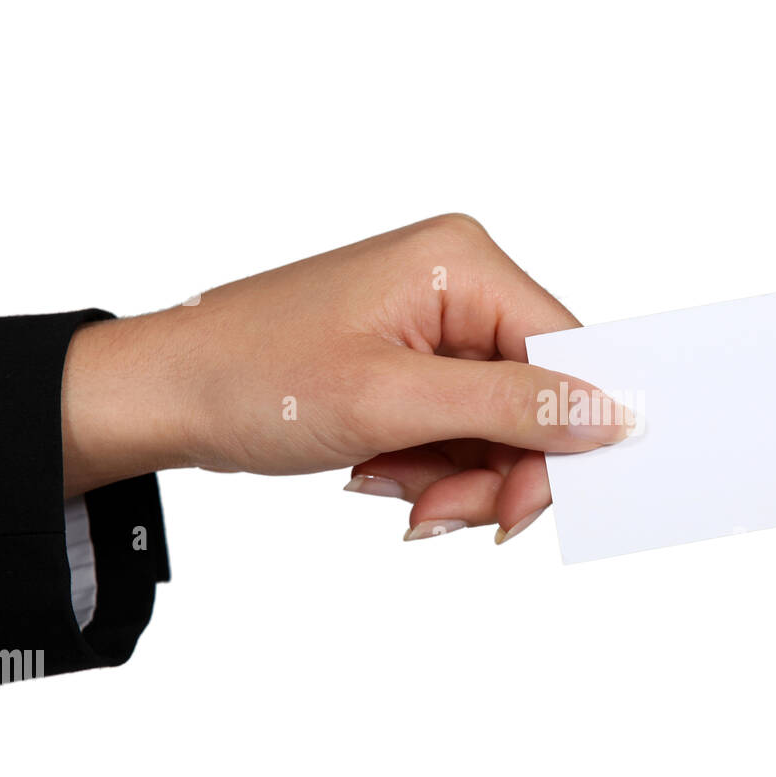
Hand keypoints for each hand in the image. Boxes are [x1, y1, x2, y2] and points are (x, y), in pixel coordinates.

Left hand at [60, 214, 632, 541]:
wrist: (164, 395)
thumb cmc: (251, 377)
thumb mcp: (392, 401)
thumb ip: (511, 408)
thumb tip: (611, 415)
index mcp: (464, 263)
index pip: (564, 352)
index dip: (562, 435)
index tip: (528, 506)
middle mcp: (460, 283)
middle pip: (535, 397)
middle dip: (496, 468)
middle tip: (444, 513)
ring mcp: (437, 324)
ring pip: (500, 426)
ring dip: (460, 477)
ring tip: (398, 491)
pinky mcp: (415, 361)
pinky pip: (461, 429)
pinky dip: (433, 469)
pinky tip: (383, 474)